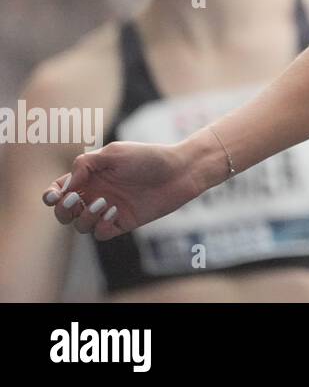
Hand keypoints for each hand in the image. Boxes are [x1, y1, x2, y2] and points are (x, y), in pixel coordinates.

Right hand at [43, 141, 204, 239]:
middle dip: (63, 209)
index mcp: (91, 176)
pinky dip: (100, 225)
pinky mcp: (123, 222)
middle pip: (64, 211)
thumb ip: (85, 165)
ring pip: (80, 225)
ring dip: (84, 216)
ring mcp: (109, 210)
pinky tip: (114, 211)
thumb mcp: (114, 153)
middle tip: (77, 198)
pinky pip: (100, 233)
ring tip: (104, 202)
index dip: (51, 195)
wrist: (180, 171)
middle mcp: (97, 194)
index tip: (54, 195)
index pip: (60, 189)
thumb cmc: (148, 157)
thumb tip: (66, 185)